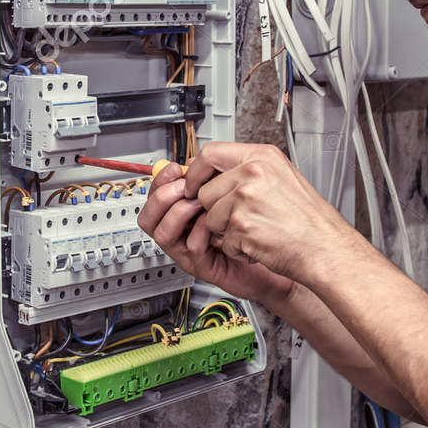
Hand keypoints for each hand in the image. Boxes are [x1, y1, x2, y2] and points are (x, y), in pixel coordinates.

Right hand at [137, 161, 295, 308]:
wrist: (280, 254)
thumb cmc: (257, 225)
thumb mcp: (232, 192)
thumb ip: (211, 179)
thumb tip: (193, 162)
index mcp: (183, 213)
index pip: (155, 196)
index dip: (159, 181)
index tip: (174, 168)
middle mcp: (182, 232)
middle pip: (148, 216)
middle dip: (162, 196)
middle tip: (183, 186)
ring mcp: (190, 250)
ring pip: (162, 233)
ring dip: (178, 213)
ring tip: (198, 203)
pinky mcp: (204, 265)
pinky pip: (191, 247)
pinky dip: (200, 231)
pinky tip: (214, 222)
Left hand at [182, 142, 363, 283]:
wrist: (326, 249)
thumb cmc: (309, 220)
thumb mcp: (281, 178)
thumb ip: (247, 170)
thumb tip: (211, 171)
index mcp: (262, 157)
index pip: (210, 153)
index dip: (196, 172)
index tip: (194, 184)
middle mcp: (252, 173)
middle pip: (205, 191)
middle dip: (214, 210)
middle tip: (239, 219)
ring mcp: (245, 199)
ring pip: (210, 218)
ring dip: (227, 231)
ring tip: (256, 230)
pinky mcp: (241, 226)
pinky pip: (223, 241)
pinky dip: (238, 249)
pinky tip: (260, 243)